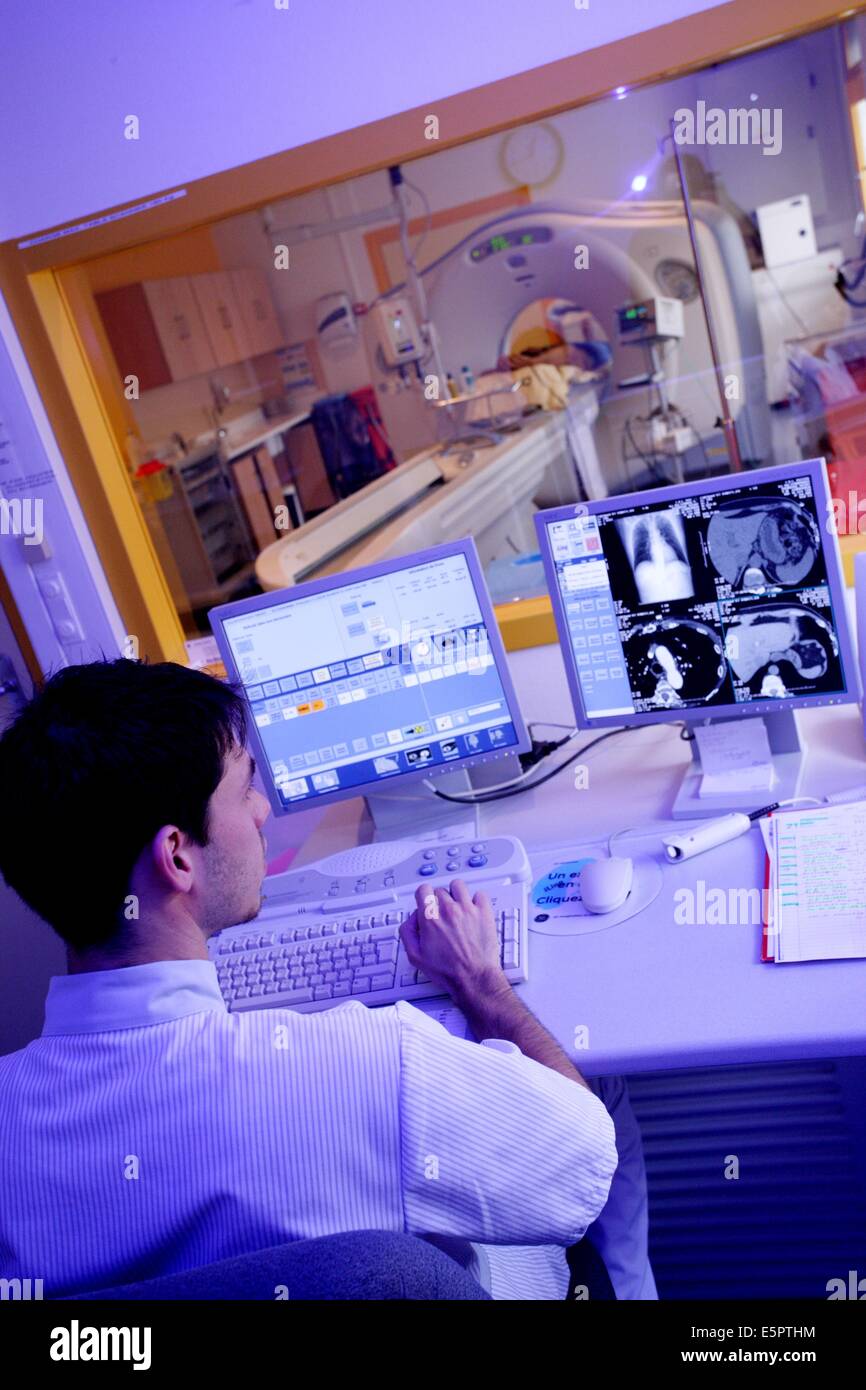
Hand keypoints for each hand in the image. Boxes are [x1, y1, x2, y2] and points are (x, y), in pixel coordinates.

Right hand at [399, 880, 506, 999]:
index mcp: (430, 918)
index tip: (427, 903)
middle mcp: (448, 910)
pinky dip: (477, 900)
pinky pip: (480, 894)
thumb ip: (407, 933)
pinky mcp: (484, 913)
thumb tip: (411, 920)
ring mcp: (467, 909)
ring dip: (456, 894)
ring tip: (457, 906)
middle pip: (440, 890)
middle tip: (442, 914)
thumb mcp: (415, 956)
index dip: (423, 896)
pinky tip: (473, 910)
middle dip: (439, 900)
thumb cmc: (448, 971)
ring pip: (458, 886)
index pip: (423, 890)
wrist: (473, 978)